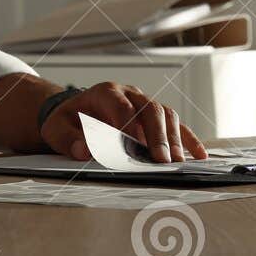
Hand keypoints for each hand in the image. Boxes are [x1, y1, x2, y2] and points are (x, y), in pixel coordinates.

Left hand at [40, 82, 207, 163]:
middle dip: (157, 134)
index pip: (120, 104)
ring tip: (176, 162)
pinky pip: (177, 125)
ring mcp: (145, 104)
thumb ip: (67, 138)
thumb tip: (83, 150)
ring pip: (166, 114)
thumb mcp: (57, 128)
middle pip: (150, 108)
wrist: (76, 113)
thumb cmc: (68, 120)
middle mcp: (130, 94)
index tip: (132, 143)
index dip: (127, 123)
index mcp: (105, 92)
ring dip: (173, 138)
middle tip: (160, 159)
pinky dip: (188, 139)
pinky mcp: (155, 118)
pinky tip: (198, 155)